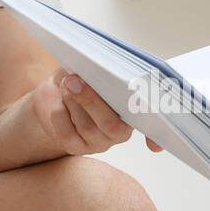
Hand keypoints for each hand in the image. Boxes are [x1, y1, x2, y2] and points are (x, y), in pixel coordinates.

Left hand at [31, 66, 164, 155]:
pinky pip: (68, 135)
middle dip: (92, 101)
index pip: (151, 127)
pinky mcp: (76, 147)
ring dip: (74, 103)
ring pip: (89, 129)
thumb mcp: (93, 67)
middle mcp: (119, 131)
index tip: (155, 142)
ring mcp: (98, 142)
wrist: (54, 91)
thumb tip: (103, 64)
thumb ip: (103, 68)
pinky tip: (58, 102)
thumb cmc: (81, 76)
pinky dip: (60, 115)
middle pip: (112, 126)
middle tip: (75, 80)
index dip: (154, 136)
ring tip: (66, 84)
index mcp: (132, 111)